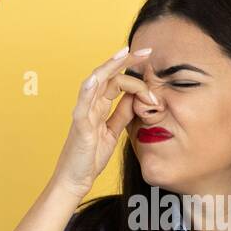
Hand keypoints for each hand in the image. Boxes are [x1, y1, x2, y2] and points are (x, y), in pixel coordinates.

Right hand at [51, 45, 157, 196]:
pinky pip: (82, 107)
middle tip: (146, 50)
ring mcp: (83, 114)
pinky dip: (87, 91)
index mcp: (98, 106)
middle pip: (106, 75)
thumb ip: (123, 114)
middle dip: (126, 61)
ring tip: (123, 53)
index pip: (117, 81)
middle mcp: (89, 105)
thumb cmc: (90, 157)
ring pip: (94, 83)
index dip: (136, 77)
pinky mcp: (79, 128)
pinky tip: (96, 80)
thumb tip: (138, 97)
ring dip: (109, 67)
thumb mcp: (113, 131)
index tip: (155, 80)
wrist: (75, 180)